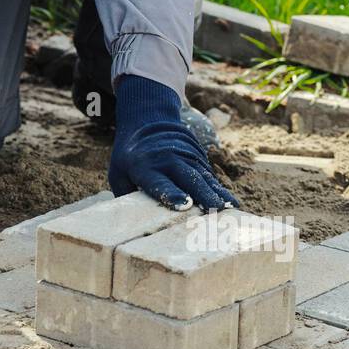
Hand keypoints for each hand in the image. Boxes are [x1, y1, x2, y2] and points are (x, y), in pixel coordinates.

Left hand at [108, 75, 238, 211]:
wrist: (148, 123)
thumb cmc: (129, 160)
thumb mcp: (118, 175)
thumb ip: (127, 197)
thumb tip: (132, 225)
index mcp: (144, 167)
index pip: (159, 182)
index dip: (171, 194)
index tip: (184, 204)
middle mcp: (167, 160)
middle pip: (187, 178)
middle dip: (202, 194)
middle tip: (216, 209)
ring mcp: (185, 157)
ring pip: (203, 176)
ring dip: (216, 192)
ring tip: (230, 207)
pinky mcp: (197, 158)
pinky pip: (209, 175)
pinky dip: (219, 188)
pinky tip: (230, 202)